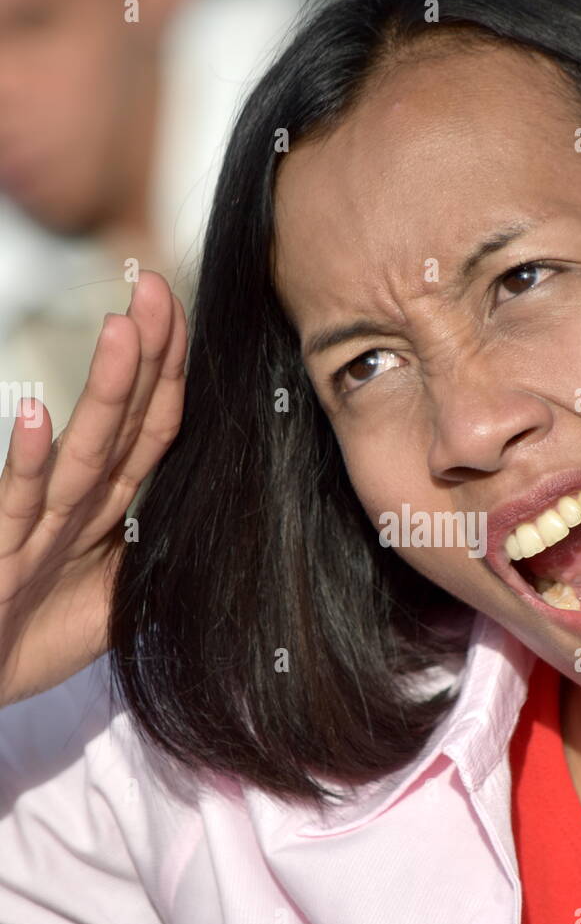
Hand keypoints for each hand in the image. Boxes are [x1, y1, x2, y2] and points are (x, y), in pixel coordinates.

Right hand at [0, 270, 186, 707]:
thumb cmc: (36, 638)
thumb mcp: (116, 599)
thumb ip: (153, 554)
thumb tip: (218, 533)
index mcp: (103, 510)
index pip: (149, 433)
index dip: (171, 377)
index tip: (184, 315)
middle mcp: (72, 506)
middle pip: (121, 424)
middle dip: (145, 358)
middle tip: (156, 286)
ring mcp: (34, 526)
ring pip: (81, 453)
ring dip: (105, 393)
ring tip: (122, 330)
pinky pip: (15, 504)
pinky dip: (26, 461)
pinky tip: (37, 413)